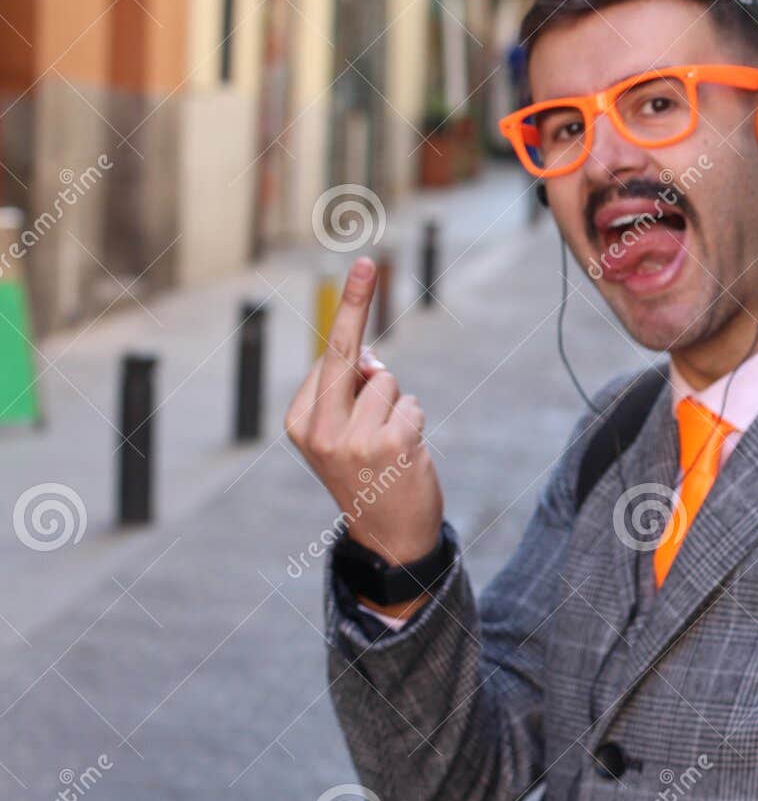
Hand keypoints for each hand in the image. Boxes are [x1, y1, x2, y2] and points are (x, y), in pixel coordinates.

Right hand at [284, 258, 444, 607]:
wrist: (387, 537)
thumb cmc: (368, 477)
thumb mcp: (343, 437)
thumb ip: (349, 395)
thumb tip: (369, 357)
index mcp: (298, 421)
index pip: (328, 356)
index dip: (350, 314)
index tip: (362, 269)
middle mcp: (318, 428)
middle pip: (347, 352)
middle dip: (354, 301)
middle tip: (366, 262)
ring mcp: (354, 436)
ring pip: (389, 384)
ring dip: (398, 407)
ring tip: (390, 447)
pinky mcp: (391, 442)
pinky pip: (411, 405)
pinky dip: (415, 423)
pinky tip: (405, 456)